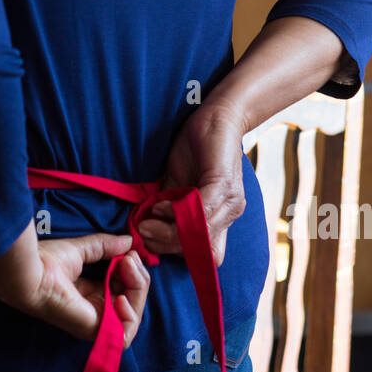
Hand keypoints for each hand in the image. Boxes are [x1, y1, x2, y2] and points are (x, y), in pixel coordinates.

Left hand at [6, 233, 150, 347]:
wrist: (31, 272)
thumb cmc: (46, 261)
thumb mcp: (83, 250)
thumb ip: (106, 247)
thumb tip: (130, 241)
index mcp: (90, 295)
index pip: (124, 289)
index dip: (132, 272)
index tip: (130, 252)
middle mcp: (95, 311)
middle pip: (132, 301)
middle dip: (138, 277)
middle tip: (130, 258)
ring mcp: (95, 323)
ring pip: (133, 314)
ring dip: (138, 289)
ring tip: (128, 267)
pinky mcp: (94, 330)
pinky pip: (125, 333)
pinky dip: (131, 313)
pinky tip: (122, 294)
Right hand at [137, 105, 246, 267]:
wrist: (219, 116)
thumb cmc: (197, 148)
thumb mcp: (177, 184)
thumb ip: (166, 206)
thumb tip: (142, 227)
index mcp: (220, 218)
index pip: (205, 255)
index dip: (176, 253)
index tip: (150, 242)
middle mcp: (229, 214)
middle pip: (199, 249)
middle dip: (165, 245)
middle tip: (143, 231)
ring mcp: (229, 201)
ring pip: (198, 234)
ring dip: (168, 231)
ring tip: (147, 220)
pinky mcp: (223, 184)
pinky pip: (200, 210)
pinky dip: (177, 212)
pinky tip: (161, 204)